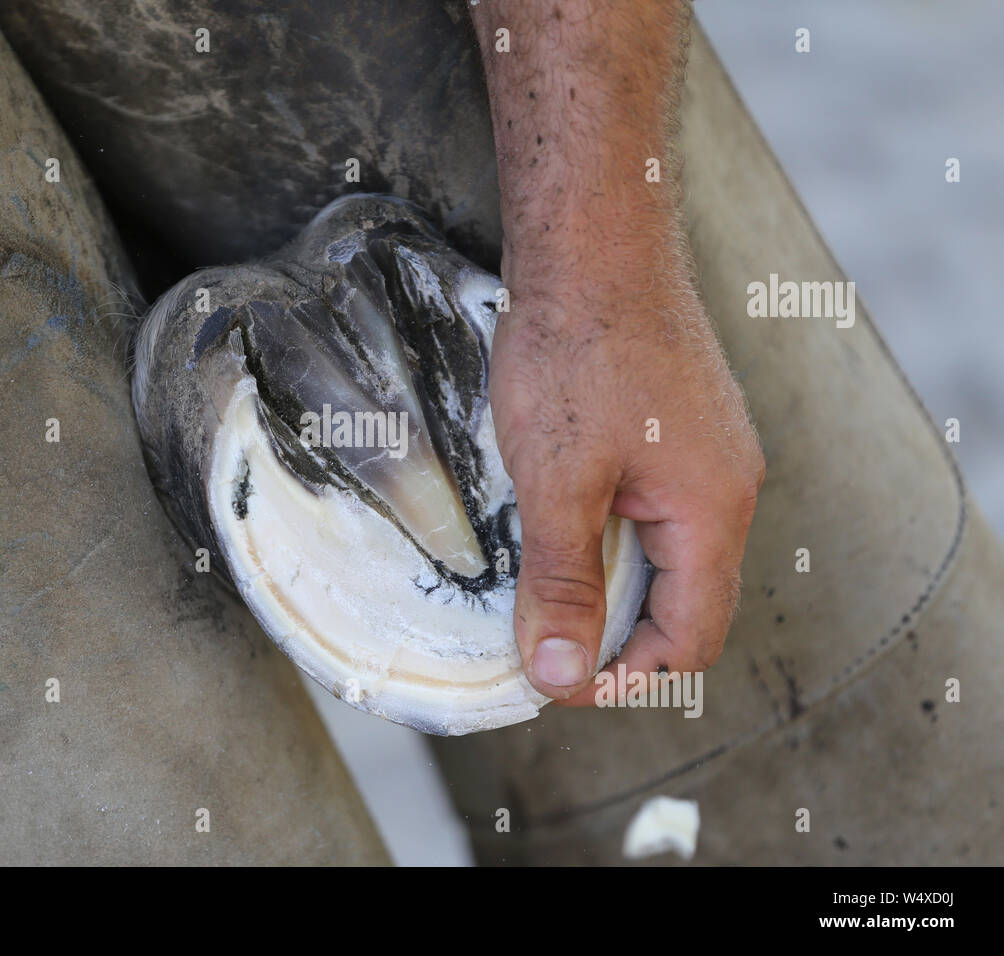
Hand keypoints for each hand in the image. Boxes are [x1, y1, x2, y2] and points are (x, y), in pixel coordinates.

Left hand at [491, 244, 764, 703]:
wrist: (593, 240)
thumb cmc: (577, 350)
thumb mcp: (556, 482)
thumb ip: (561, 581)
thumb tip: (556, 672)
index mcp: (713, 511)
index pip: (690, 637)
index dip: (625, 679)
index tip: (554, 683)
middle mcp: (726, 488)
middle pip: (684, 602)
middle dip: (613, 639)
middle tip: (539, 646)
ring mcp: (707, 454)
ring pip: (664, 555)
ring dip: (606, 587)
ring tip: (538, 593)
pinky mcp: (679, 427)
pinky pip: (653, 510)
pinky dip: (607, 538)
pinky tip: (555, 528)